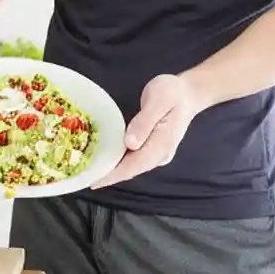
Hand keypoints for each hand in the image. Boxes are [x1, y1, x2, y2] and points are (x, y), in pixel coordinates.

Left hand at [90, 74, 208, 189]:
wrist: (189, 92)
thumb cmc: (173, 93)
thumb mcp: (158, 100)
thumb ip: (144, 122)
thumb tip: (130, 143)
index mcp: (161, 144)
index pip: (134, 166)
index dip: (113, 174)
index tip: (94, 180)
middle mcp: (160, 154)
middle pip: (131, 170)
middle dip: (109, 175)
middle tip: (85, 176)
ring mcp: (158, 153)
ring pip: (133, 166)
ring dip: (113, 169)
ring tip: (91, 169)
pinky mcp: (154, 149)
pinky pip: (135, 159)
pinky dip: (120, 161)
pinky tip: (106, 158)